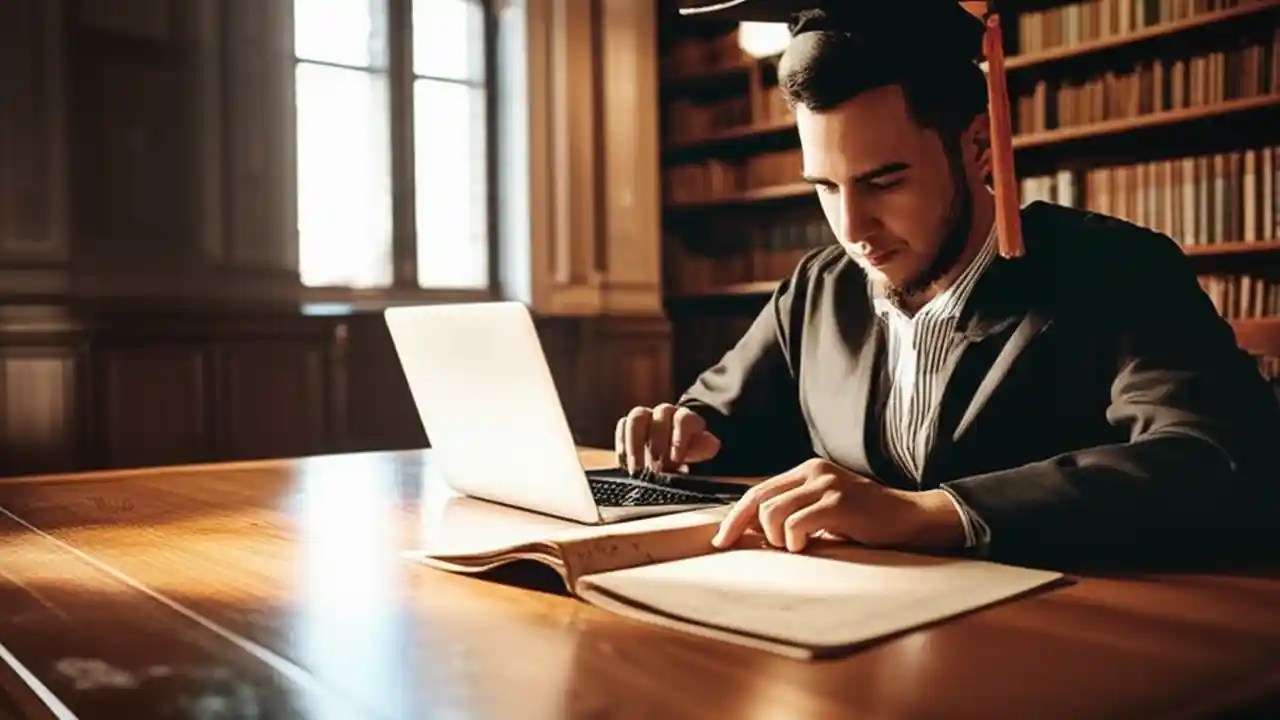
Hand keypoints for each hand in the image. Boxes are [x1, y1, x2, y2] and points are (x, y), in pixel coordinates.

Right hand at [615, 403, 720, 474]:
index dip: (679, 438)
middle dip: (658, 443)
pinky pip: (622, 426)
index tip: (676, 459)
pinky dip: (622, 444)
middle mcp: (666, 413)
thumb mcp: (700, 454)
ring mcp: (646, 417)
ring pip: (637, 417)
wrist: (671, 456)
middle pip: (661, 414)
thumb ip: (705, 447)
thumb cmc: (688, 457)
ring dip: (636, 444)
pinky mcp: (628, 425)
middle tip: (656, 469)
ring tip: (637, 470)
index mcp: (687, 419)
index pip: (684, 418)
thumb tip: (712, 443)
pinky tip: (625, 464)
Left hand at [710, 458, 966, 552]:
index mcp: (806, 471)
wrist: (907, 517)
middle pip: (758, 498)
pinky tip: (805, 546)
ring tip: (792, 546)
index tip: (722, 538)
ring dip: (774, 536)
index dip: (736, 515)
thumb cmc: (863, 520)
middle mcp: (813, 472)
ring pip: (773, 511)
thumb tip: (752, 531)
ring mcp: (826, 485)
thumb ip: (793, 513)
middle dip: (739, 525)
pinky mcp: (838, 502)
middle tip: (729, 546)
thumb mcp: (822, 511)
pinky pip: (797, 523)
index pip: (759, 491)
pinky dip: (793, 539)